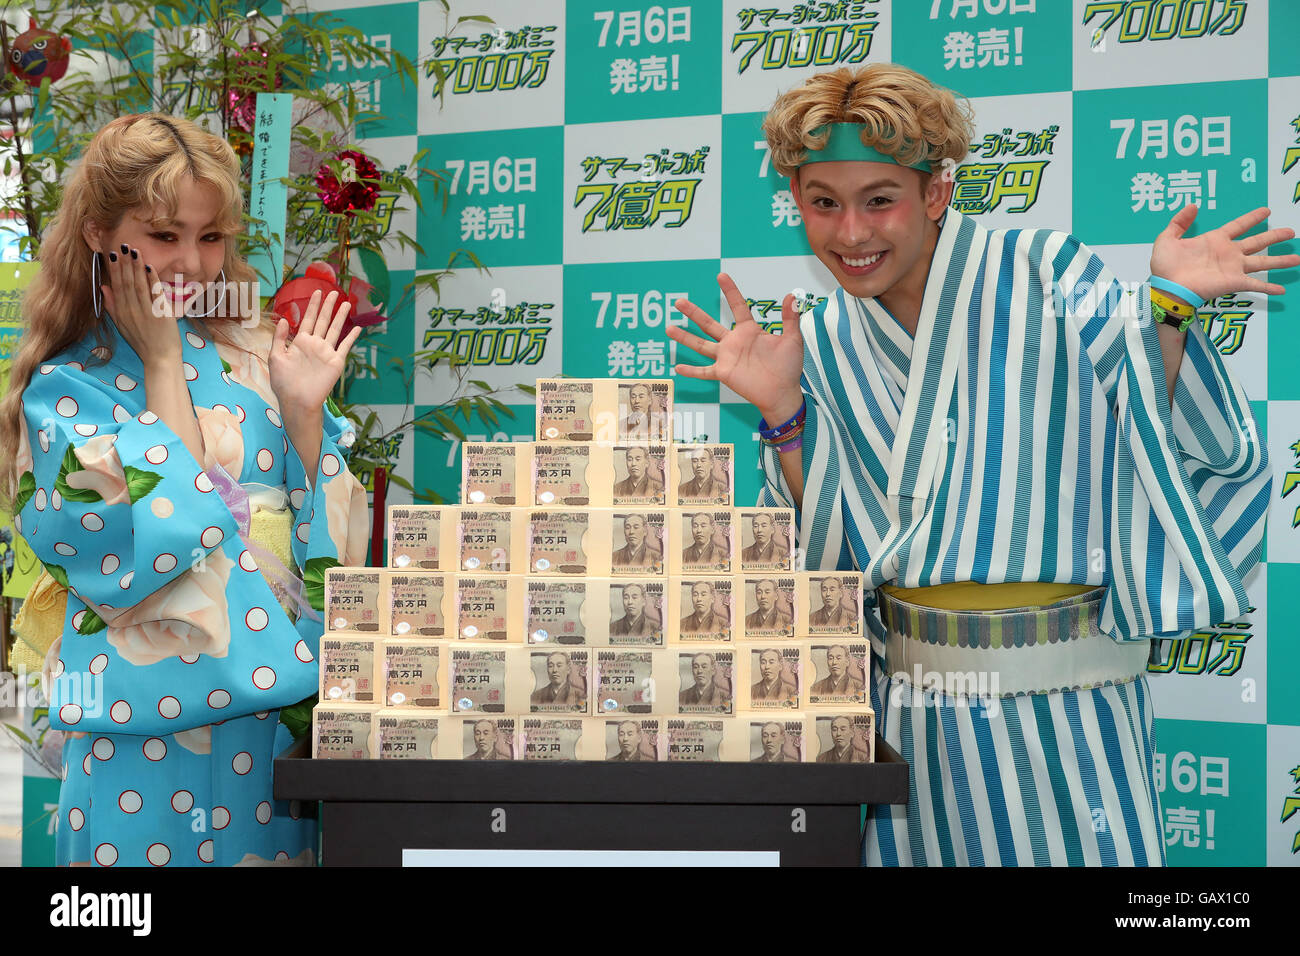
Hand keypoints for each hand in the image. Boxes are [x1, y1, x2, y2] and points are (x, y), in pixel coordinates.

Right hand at [99, 244, 180, 366]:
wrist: (159, 358)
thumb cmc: (142, 342)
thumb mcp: (121, 325)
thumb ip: (112, 306)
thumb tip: (103, 287)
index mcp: (121, 312)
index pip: (116, 286)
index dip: (113, 269)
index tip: (111, 254)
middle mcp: (131, 311)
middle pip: (126, 283)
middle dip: (123, 263)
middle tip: (121, 246)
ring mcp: (146, 313)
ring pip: (138, 286)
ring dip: (136, 267)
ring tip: (134, 251)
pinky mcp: (160, 315)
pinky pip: (155, 294)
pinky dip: (152, 280)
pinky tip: (149, 268)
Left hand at [268, 289, 359, 418]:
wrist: (297, 401)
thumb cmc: (284, 382)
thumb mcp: (276, 357)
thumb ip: (280, 338)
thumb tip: (284, 320)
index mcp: (300, 342)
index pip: (308, 319)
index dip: (313, 305)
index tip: (317, 292)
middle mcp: (315, 344)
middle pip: (323, 320)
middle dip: (328, 306)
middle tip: (334, 292)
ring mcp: (326, 353)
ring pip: (335, 330)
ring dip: (340, 317)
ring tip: (347, 303)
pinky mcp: (336, 362)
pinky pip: (345, 347)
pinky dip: (352, 337)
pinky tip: (357, 329)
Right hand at [667, 273, 804, 422]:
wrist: (783, 392)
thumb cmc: (788, 367)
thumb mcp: (792, 339)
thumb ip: (789, 318)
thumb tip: (791, 297)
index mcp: (749, 331)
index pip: (737, 306)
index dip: (730, 291)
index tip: (721, 276)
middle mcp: (734, 342)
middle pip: (708, 324)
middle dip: (693, 313)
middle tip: (679, 302)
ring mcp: (727, 357)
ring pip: (701, 344)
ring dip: (685, 337)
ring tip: (668, 328)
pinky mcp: (724, 373)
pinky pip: (704, 371)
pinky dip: (691, 371)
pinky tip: (678, 367)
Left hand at [1150, 205, 1299, 303]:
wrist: (1167, 288)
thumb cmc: (1165, 266)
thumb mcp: (1167, 239)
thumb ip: (1179, 222)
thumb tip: (1193, 205)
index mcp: (1215, 240)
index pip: (1238, 226)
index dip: (1252, 218)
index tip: (1266, 210)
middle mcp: (1228, 253)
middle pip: (1257, 242)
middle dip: (1274, 237)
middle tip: (1291, 231)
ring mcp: (1233, 268)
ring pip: (1262, 262)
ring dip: (1280, 261)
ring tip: (1297, 258)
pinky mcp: (1233, 282)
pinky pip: (1255, 284)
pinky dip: (1269, 286)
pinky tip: (1282, 289)